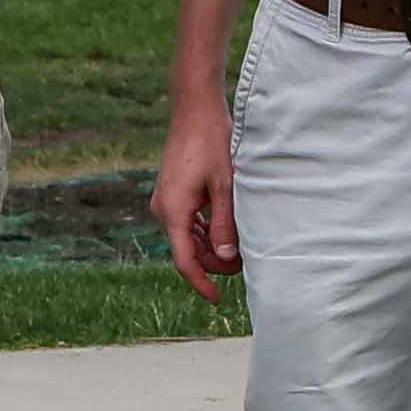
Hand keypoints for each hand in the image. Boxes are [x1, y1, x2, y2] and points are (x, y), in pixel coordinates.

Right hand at [151, 97, 243, 301]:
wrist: (195, 111)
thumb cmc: (213, 143)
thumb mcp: (225, 186)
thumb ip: (225, 225)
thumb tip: (225, 259)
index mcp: (173, 211)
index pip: (184, 260)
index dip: (201, 282)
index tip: (217, 299)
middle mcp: (163, 210)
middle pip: (187, 252)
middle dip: (214, 263)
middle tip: (247, 260)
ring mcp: (166, 202)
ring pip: (188, 239)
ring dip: (211, 247)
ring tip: (241, 244)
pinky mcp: (172, 195)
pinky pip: (187, 224)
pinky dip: (205, 232)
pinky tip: (227, 228)